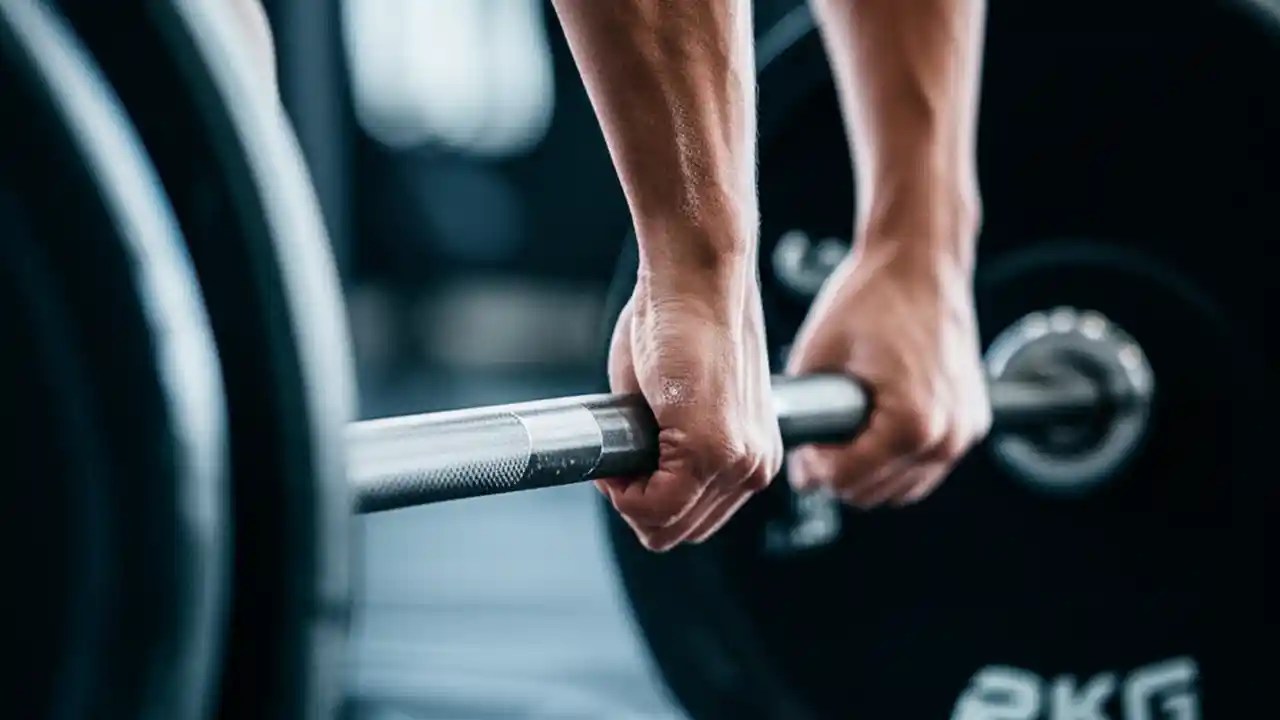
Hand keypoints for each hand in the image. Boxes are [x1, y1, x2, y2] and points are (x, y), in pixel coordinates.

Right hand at [600, 248, 782, 551]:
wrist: (696, 279)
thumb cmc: (681, 323)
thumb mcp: (682, 405)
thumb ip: (671, 449)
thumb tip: (637, 474)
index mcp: (752, 456)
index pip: (691, 520)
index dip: (646, 499)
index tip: (625, 462)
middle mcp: (754, 467)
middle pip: (677, 531)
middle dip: (635, 501)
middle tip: (618, 454)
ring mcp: (737, 462)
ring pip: (664, 525)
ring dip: (628, 493)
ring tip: (621, 443)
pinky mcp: (711, 450)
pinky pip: (653, 507)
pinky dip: (623, 489)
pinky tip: (621, 449)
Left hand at [784, 238, 990, 507]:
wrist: (920, 261)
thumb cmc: (871, 298)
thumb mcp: (818, 356)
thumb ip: (805, 414)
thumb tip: (794, 461)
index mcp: (913, 422)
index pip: (846, 481)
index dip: (813, 467)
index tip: (802, 446)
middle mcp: (948, 435)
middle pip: (873, 493)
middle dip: (839, 471)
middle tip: (818, 438)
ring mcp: (965, 431)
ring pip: (900, 490)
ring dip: (868, 471)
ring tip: (844, 432)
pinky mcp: (973, 422)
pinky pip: (925, 467)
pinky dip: (897, 460)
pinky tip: (873, 430)